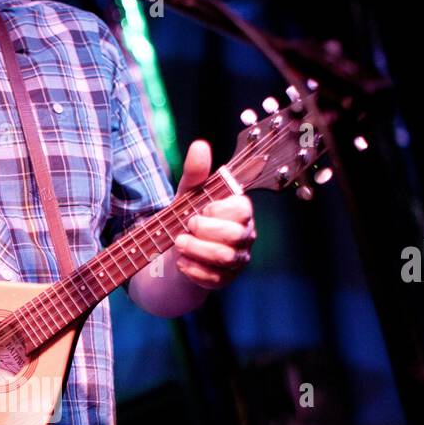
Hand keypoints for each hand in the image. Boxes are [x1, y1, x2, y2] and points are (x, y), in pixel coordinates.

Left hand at [172, 140, 256, 289]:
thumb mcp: (189, 193)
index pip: (241, 208)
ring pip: (225, 258)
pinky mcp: (225, 279)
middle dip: (204, 231)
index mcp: (241, 210)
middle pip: (234, 236)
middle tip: (186, 227)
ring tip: (179, 243)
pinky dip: (193, 270)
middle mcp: (245, 235)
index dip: (217, 210)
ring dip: (196, 250)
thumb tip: (200, 145)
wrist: (178, 249)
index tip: (200, 209)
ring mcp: (237, 259)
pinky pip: (214, 279)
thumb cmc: (189, 215)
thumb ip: (195, 172)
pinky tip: (181, 261)